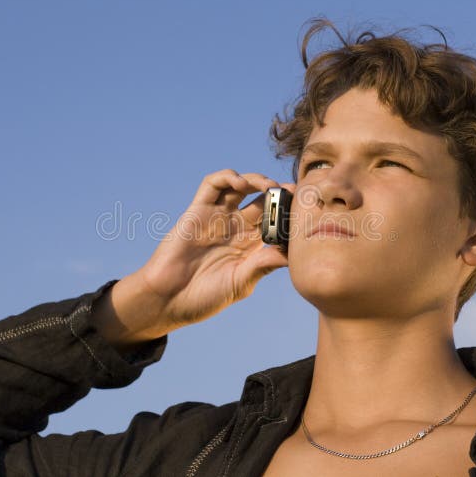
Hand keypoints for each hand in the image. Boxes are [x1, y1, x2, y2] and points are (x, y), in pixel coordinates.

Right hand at [134, 169, 295, 328]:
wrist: (168, 300)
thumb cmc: (203, 297)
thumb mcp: (240, 283)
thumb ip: (262, 265)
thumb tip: (292, 254)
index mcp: (249, 245)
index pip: (275, 221)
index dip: (289, 213)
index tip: (307, 210)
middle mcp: (234, 227)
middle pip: (262, 200)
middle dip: (279, 193)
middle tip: (295, 193)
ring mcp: (216, 217)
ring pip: (240, 186)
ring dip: (257, 180)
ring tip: (271, 186)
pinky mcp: (196, 211)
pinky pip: (212, 185)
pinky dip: (227, 176)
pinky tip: (241, 183)